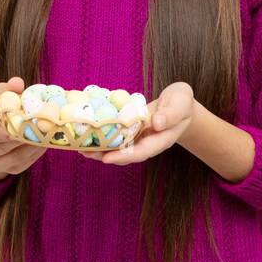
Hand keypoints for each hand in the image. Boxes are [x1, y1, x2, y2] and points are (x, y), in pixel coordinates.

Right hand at [0, 76, 45, 179]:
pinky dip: (35, 153)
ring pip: (13, 159)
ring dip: (30, 146)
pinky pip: (23, 164)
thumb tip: (17, 83)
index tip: (12, 129)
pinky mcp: (8, 172)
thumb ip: (3, 91)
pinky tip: (45, 141)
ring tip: (44, 134)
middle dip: (17, 139)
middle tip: (36, 128)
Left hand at [79, 82, 195, 165]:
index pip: (142, 152)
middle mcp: (147, 143)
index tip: (107, 158)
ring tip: (79, 146)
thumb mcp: (180, 103)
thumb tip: (156, 122)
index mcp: (161, 140)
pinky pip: (117, 137)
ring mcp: (139, 139)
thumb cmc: (181, 103)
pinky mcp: (132, 132)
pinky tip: (88, 134)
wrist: (180, 105)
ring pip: (118, 148)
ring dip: (100, 148)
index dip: (124, 156)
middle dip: (104, 155)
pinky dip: (103, 137)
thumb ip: (171, 113)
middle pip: (125, 154)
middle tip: (84, 152)